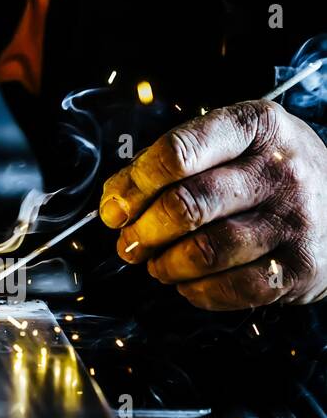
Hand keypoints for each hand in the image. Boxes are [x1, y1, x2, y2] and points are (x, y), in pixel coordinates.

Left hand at [99, 99, 326, 309]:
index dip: (134, 183)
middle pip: (187, 205)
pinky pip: (232, 288)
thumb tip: (116, 201)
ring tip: (155, 262)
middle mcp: (280, 170)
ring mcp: (294, 220)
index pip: (179, 152)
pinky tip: (187, 281)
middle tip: (128, 240)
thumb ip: (171, 163)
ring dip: (164, 264)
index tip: (115, 205)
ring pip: (205, 252)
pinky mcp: (301, 267)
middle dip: (142, 230)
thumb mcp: (230, 144)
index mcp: (255, 127)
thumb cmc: (267, 170)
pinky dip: (196, 290)